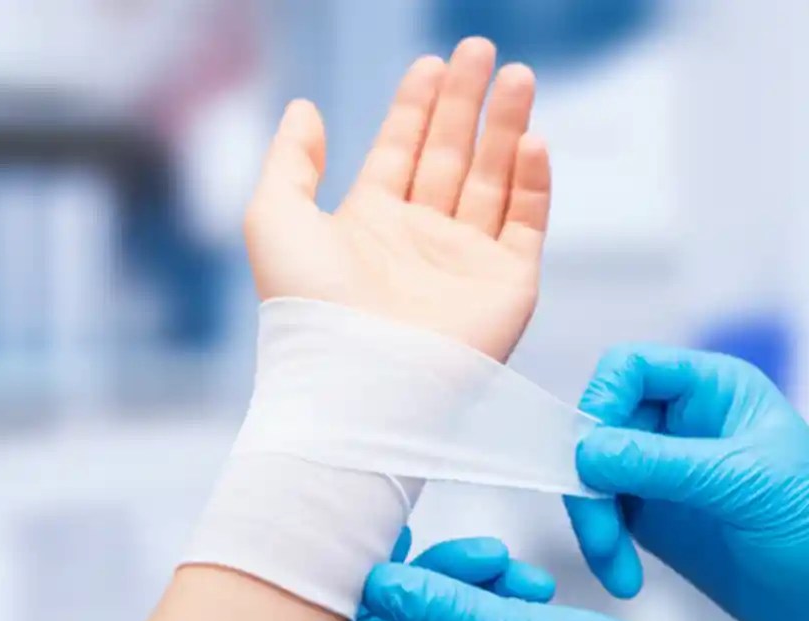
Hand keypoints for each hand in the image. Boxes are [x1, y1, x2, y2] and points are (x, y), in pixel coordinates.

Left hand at [245, 37, 550, 360]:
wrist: (356, 383)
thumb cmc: (308, 307)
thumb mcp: (275, 217)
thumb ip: (290, 158)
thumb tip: (304, 108)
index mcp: (370, 225)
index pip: (402, 151)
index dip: (416, 106)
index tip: (431, 63)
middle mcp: (420, 240)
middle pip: (452, 155)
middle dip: (467, 102)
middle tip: (482, 49)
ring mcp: (466, 264)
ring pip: (494, 181)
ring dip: (508, 128)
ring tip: (519, 76)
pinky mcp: (507, 288)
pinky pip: (526, 225)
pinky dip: (533, 183)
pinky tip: (533, 141)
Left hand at [340, 530, 741, 620]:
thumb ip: (445, 609)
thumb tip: (378, 583)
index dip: (367, 584)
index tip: (391, 536)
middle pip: (404, 620)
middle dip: (440, 573)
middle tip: (486, 557)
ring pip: (445, 613)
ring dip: (477, 579)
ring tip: (523, 577)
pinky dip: (505, 594)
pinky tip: (539, 592)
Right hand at [569, 344, 808, 620]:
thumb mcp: (746, 487)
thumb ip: (663, 464)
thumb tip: (586, 451)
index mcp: (714, 390)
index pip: (630, 367)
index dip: (602, 401)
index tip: (594, 455)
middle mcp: (682, 423)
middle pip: (598, 424)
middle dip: (589, 479)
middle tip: (601, 532)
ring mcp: (664, 472)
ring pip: (592, 475)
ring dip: (592, 522)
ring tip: (617, 570)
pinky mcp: (656, 519)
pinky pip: (604, 517)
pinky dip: (601, 546)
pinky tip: (623, 578)